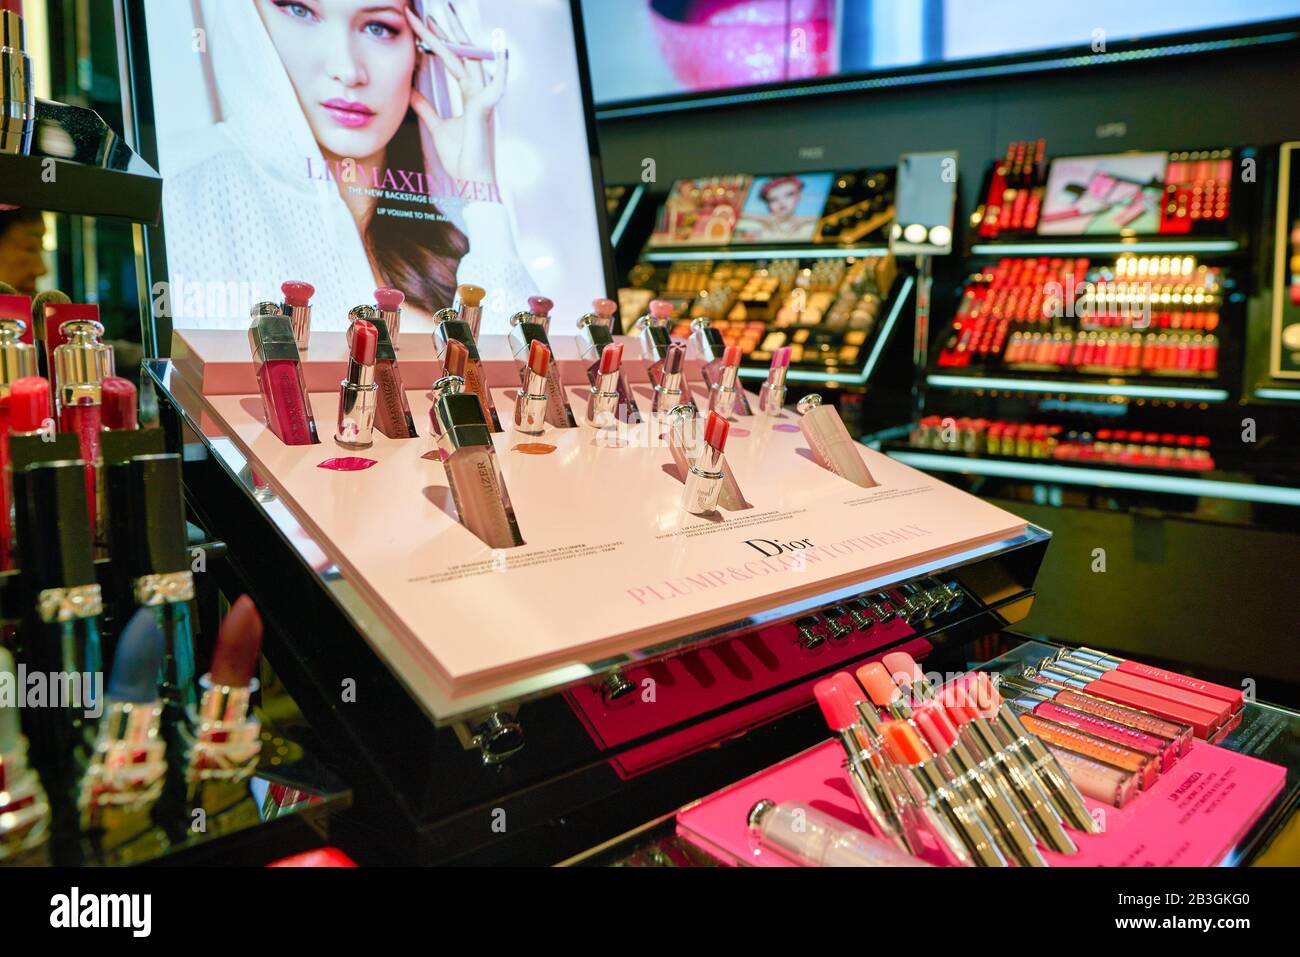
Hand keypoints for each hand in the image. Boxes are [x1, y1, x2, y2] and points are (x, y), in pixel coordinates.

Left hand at [406, 4, 507, 192]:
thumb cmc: (461, 159)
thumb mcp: (437, 127)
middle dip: (447, 29)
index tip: (420, 23)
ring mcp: (485, 100)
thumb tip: (412, 91)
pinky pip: (495, 83)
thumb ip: (427, 108)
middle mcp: (480, 93)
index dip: (435, 41)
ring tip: (443, 14)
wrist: (472, 183)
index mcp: (470, 96)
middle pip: (463, 53)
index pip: (452, 60)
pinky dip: (501, 65)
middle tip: (434, 7)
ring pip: (470, 60)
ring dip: (457, 36)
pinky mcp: (486, 109)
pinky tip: (500, 46)